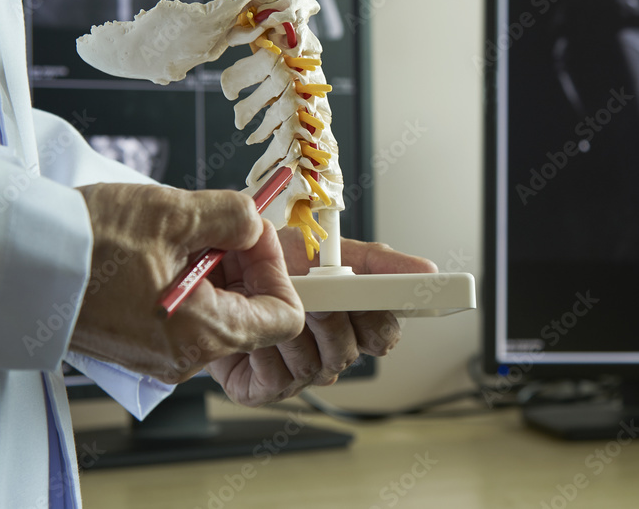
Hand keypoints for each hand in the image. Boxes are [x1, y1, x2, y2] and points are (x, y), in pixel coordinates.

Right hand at [70, 184, 303, 383]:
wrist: (20, 264)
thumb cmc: (89, 244)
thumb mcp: (176, 214)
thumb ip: (235, 217)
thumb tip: (255, 222)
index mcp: (206, 333)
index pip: (286, 318)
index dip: (279, 270)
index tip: (255, 236)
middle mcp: (187, 355)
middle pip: (251, 312)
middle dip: (246, 262)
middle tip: (224, 224)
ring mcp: (161, 354)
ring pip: (218, 310)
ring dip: (216, 267)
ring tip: (186, 232)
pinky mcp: (138, 344)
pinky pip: (185, 315)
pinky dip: (189, 281)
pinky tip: (164, 250)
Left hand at [207, 230, 436, 405]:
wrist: (212, 267)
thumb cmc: (271, 259)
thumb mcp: (329, 250)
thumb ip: (378, 262)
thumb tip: (426, 270)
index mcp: (352, 320)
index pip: (385, 333)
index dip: (384, 321)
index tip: (387, 302)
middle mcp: (327, 349)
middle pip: (352, 352)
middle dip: (336, 320)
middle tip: (322, 294)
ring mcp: (296, 372)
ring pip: (317, 366)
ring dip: (296, 329)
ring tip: (277, 300)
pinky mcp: (261, 388)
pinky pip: (278, 379)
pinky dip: (266, 348)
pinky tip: (256, 326)